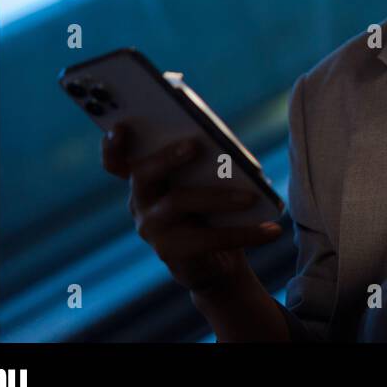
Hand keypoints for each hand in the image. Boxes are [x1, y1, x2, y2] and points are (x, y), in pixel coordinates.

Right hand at [101, 123, 281, 294]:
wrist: (216, 260)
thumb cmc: (212, 207)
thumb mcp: (208, 180)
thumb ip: (207, 162)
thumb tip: (226, 151)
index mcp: (146, 176)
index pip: (118, 160)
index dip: (113, 145)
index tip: (121, 126)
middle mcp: (140, 201)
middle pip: (144, 174)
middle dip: (166, 157)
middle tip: (194, 145)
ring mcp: (153, 228)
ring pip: (179, 203)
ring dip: (218, 197)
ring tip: (251, 196)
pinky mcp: (173, 252)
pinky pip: (209, 238)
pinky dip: (246, 232)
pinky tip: (273, 229)